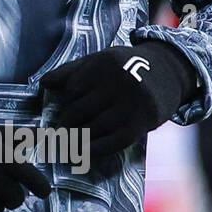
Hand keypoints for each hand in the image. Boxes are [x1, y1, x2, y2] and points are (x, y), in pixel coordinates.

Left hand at [40, 41, 197, 157]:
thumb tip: (44, 83)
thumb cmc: (125, 66)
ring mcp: (133, 102)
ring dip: (79, 138)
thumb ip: (71, 71)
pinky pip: (117, 140)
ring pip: (96, 127)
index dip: (65, 103)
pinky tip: (87, 151)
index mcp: (104, 64)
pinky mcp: (144, 120)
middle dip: (67, 123)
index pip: (72, 90)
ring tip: (69, 143)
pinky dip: (99, 148)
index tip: (61, 112)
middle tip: (60, 132)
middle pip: (81, 110)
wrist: (168, 70)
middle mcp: (119, 82)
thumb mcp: (99, 60)